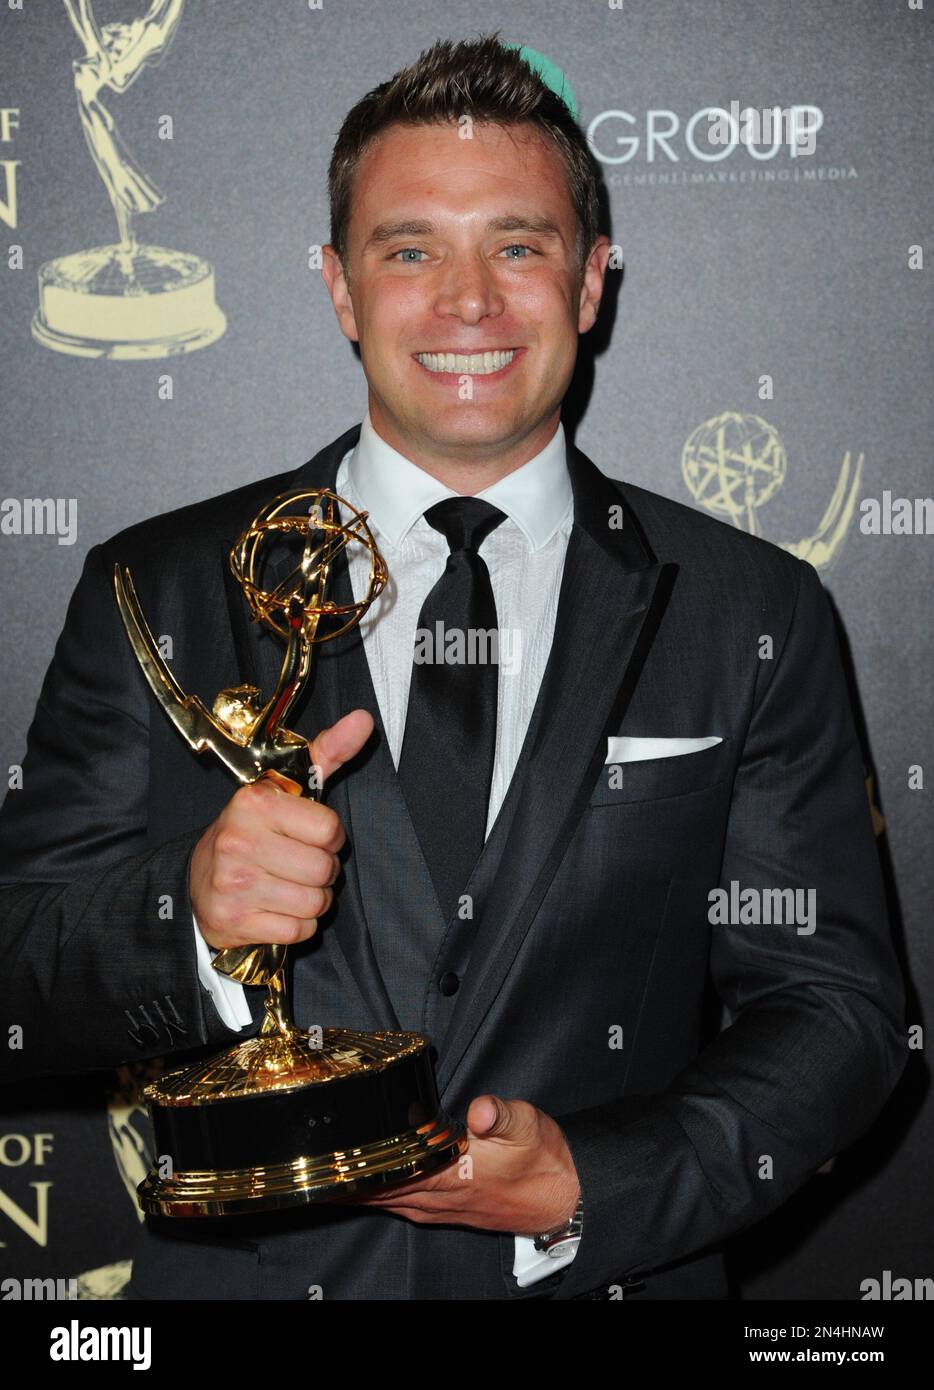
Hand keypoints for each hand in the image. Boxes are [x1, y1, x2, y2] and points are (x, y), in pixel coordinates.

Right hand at [189, 708, 372, 950]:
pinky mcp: (233, 920)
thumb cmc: (256, 832)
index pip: (330, 829)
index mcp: (254, 802)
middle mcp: (239, 840)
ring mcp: (232, 883)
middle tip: (297, 864)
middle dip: (322, 872)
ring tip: (288, 886)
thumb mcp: (287, 788)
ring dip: (312, 900)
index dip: (329, 837)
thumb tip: (364, 719)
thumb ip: (328, 752)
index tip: (307, 835)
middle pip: (324, 870)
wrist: (199, 881)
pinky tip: (276, 909)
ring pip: (315, 902)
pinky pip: (299, 931)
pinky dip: (297, 925)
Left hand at [342, 1095, 580, 1233]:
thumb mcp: (526, 1124)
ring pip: (387, 1200)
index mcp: (452, 1174)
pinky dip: (380, 1196)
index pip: (391, 1171)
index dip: (360, 1164)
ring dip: (360, 1189)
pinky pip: (402, 1205)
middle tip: (315, 1162)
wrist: (565, 1197)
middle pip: (380, 1189)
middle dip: (348, 1178)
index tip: (330, 1154)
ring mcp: (441, 1208)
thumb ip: (499, 1114)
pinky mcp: (448, 1210)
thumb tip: (479, 1110)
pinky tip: (367, 1188)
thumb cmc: (543, 1159)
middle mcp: (439, 1196)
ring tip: (329, 1176)